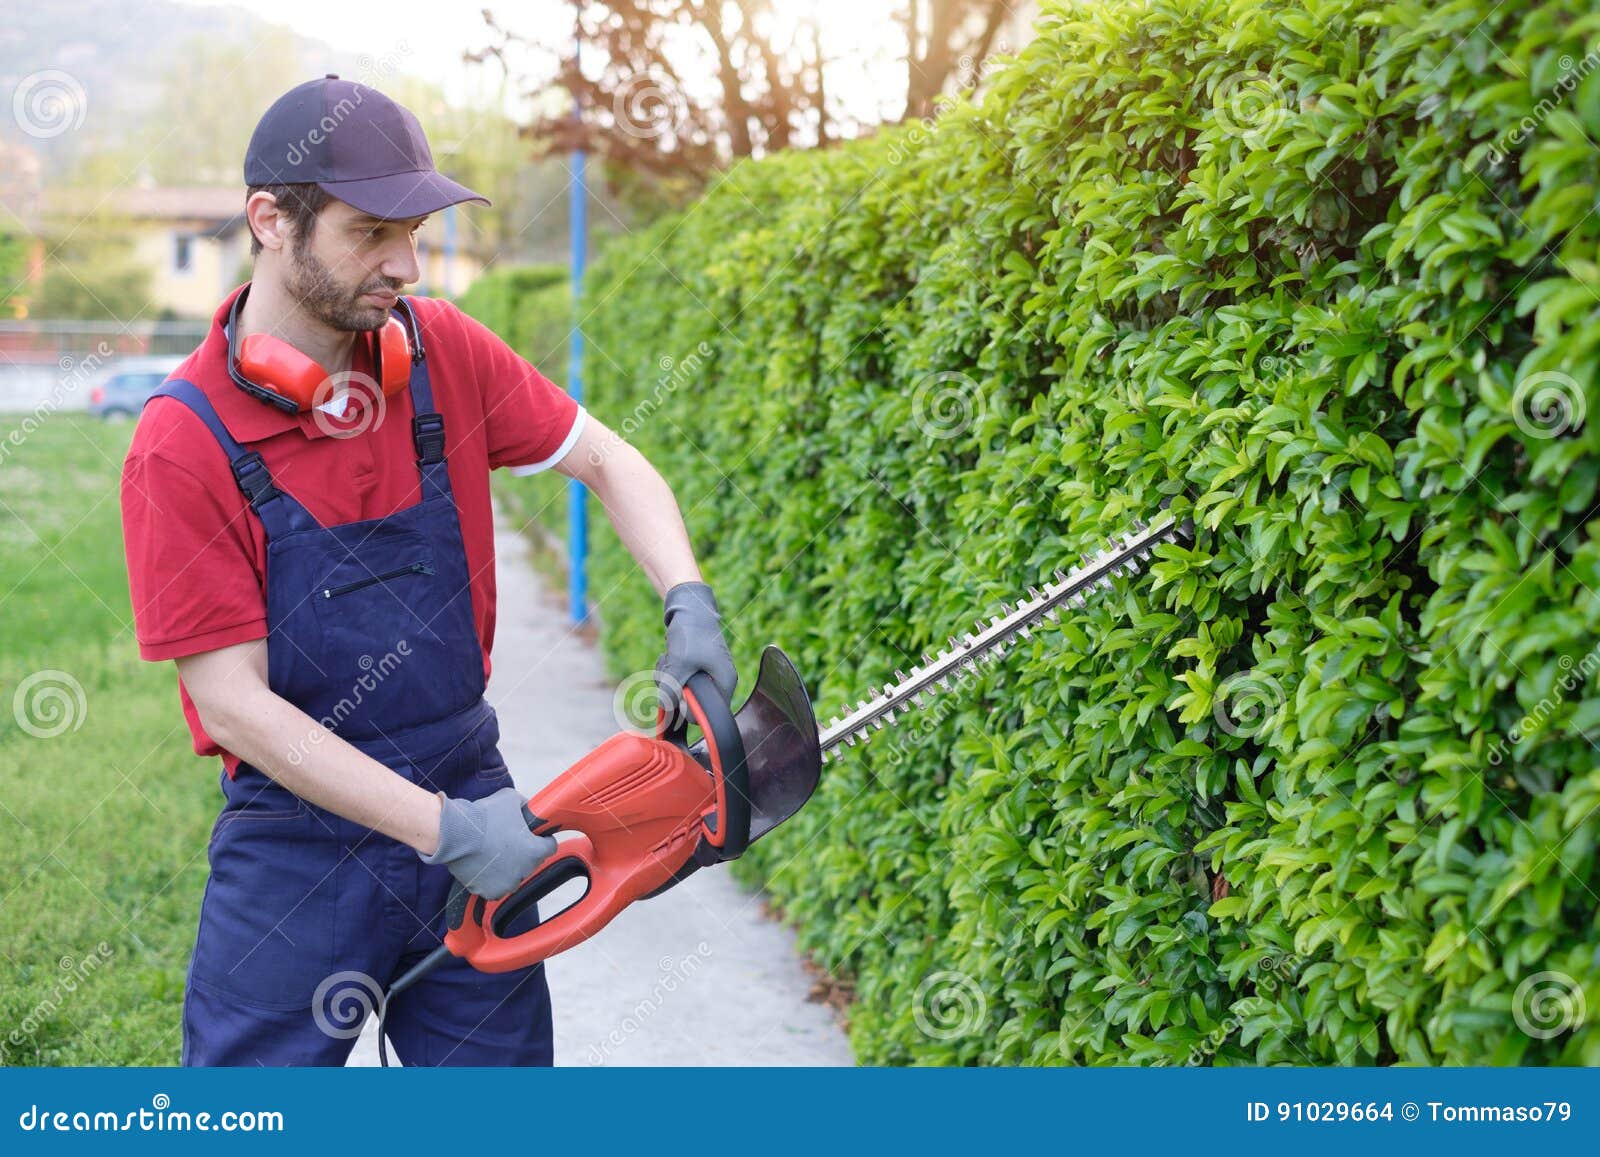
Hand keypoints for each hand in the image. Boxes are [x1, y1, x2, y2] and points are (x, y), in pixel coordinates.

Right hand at [418, 786, 557, 899]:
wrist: (455, 833)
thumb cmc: (484, 817)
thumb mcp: (511, 798)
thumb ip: (525, 805)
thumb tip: (528, 808)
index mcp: (535, 851)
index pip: (549, 846)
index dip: (542, 838)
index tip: (533, 835)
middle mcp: (525, 871)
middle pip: (531, 862)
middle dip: (523, 852)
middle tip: (507, 841)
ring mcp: (507, 884)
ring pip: (514, 876)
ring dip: (508, 867)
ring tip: (493, 853)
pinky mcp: (490, 891)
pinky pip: (496, 886)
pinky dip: (491, 878)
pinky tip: (484, 864)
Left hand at [655, 580, 736, 727]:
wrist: (689, 606)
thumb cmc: (692, 632)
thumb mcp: (679, 664)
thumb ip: (671, 690)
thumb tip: (665, 710)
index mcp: (724, 683)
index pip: (709, 714)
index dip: (690, 709)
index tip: (677, 694)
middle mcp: (718, 681)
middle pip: (692, 703)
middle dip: (674, 690)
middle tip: (669, 673)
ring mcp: (706, 674)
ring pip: (681, 691)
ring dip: (668, 679)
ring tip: (667, 660)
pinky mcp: (694, 667)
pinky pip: (678, 679)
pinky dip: (669, 671)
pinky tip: (667, 657)